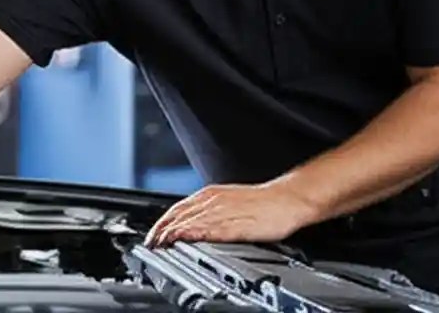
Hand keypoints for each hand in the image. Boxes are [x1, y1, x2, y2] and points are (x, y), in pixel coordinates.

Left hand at [144, 181, 320, 247]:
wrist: (288, 200)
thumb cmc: (265, 203)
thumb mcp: (232, 202)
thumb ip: (212, 212)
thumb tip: (195, 224)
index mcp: (211, 195)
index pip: (177, 208)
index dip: (162, 222)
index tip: (152, 235)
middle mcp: (213, 201)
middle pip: (178, 214)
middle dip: (160, 229)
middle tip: (149, 243)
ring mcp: (223, 211)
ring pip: (189, 221)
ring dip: (170, 232)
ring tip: (158, 244)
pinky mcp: (234, 224)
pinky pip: (207, 228)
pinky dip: (191, 233)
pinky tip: (183, 239)